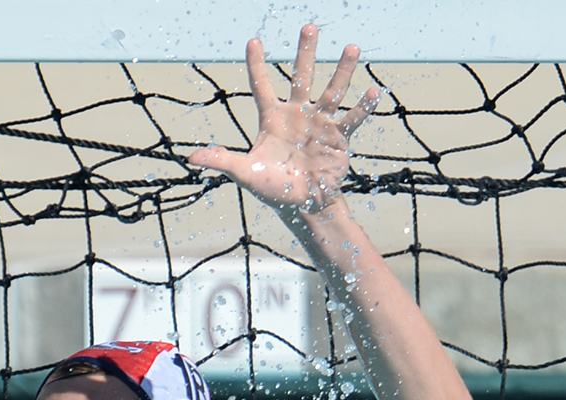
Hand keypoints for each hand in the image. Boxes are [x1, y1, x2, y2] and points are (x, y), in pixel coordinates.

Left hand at [188, 24, 378, 214]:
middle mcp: (297, 115)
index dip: (257, 64)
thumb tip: (191, 158)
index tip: (254, 41)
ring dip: (342, 71)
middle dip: (305, 53)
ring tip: (352, 48)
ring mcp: (321, 124)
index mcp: (273, 119)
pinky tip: (373, 91)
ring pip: (332, 91)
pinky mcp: (339, 138)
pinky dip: (363, 107)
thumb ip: (222, 161)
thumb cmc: (273, 189)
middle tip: (309, 27)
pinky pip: (352, 119)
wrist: (304, 206)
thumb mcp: (246, 174)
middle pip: (301, 77)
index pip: (262, 86)